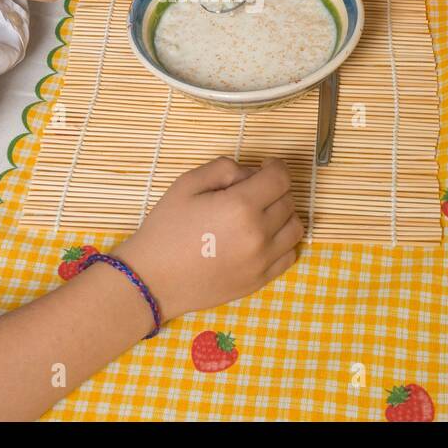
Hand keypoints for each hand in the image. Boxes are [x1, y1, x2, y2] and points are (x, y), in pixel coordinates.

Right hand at [111, 156, 301, 321]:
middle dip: (275, 189)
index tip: (267, 166)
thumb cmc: (166, 228)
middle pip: (288, 200)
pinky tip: (261, 238)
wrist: (153, 278)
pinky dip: (282, 241)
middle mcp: (258, 234)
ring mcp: (262, 261)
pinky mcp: (260, 280)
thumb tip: (251, 174)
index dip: (275, 166)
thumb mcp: (187, 183)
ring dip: (283, 215)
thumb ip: (224, 168)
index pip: (280, 178)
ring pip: (295, 228)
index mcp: (241, 206)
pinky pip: (289, 254)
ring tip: (261, 214)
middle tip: (252, 191)